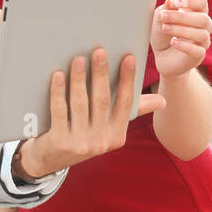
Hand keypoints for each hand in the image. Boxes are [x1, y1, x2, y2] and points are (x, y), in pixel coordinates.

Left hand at [16, 47, 166, 177]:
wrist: (49, 160)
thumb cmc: (82, 135)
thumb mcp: (108, 128)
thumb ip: (133, 111)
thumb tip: (162, 101)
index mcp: (117, 135)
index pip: (125, 102)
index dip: (128, 79)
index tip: (129, 57)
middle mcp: (101, 141)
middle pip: (102, 101)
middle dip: (101, 74)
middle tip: (99, 51)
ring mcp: (80, 143)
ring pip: (81, 105)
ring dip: (80, 80)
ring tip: (78, 59)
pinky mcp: (60, 142)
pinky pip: (60, 112)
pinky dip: (58, 92)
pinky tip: (58, 75)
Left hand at [150, 0, 211, 79]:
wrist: (162, 56)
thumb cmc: (164, 34)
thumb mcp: (160, 18)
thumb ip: (166, 7)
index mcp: (197, 12)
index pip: (202, 2)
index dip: (189, 0)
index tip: (172, 3)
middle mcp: (204, 26)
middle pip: (203, 18)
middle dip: (181, 17)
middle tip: (163, 17)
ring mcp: (203, 42)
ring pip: (202, 34)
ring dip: (181, 30)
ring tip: (165, 28)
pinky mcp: (198, 56)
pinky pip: (198, 51)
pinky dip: (184, 45)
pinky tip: (173, 42)